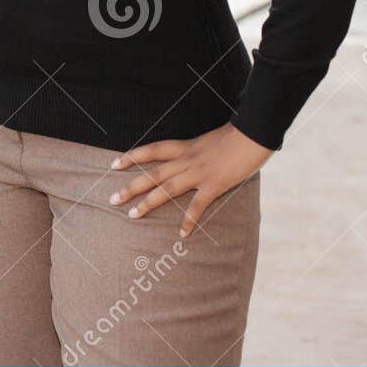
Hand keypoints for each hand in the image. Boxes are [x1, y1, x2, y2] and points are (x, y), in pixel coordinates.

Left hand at [107, 122, 272, 237]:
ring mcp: (199, 173)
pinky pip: (198, 205)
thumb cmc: (235, 135)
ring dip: (148, 203)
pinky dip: (189, 220)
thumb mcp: (209, 140)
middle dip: (131, 187)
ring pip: (167, 189)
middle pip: (152, 174)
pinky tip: (182, 234)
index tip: (114, 164)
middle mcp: (187, 159)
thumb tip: (193, 159)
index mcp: (185, 146)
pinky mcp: (215, 184)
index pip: (151, 150)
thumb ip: (198, 151)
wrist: (254, 133)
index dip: (132, 157)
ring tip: (132, 215)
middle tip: (113, 199)